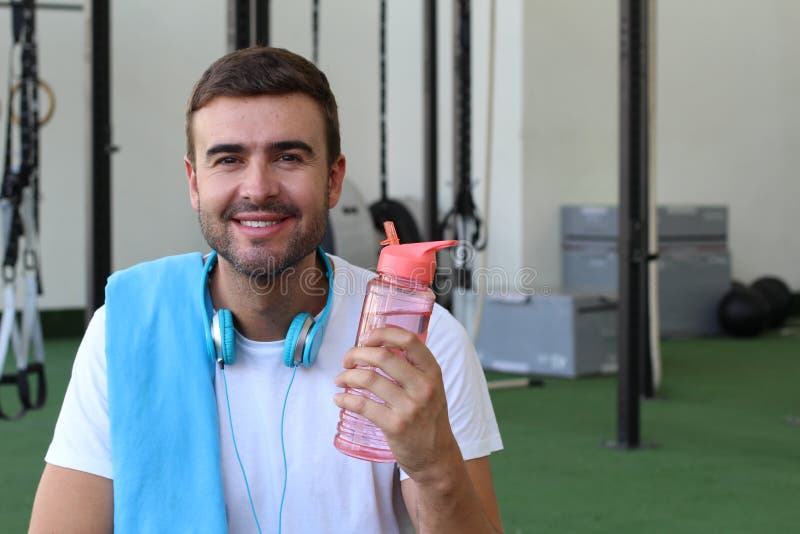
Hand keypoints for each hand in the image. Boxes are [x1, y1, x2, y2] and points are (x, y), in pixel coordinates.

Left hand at [334, 327, 461, 479]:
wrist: (437, 457)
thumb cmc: (429, 418)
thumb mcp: (431, 387)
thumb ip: (412, 368)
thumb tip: (377, 348)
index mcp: (432, 372)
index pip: (408, 340)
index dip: (383, 333)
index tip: (366, 338)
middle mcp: (423, 386)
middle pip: (383, 356)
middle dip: (357, 354)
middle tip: (347, 360)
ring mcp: (409, 407)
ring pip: (369, 379)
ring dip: (347, 376)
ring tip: (340, 379)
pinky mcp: (395, 426)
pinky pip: (362, 405)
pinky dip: (345, 399)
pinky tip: (340, 399)